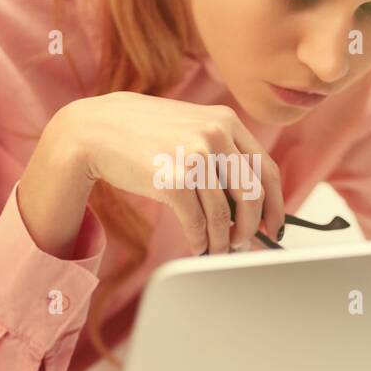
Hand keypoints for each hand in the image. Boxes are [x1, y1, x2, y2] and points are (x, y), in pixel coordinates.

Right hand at [54, 93, 284, 254]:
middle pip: (252, 194)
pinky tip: (198, 246)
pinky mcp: (172, 180)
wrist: (94, 130)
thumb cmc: (141, 133)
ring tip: (217, 248)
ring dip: (223, 240)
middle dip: (251, 226)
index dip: (275, 203)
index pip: (265, 169)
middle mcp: (214, 135)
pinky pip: (197, 223)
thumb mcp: (190, 127)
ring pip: (224, 214)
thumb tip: (248, 201)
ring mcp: (194, 156)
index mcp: (225, 121)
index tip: (275, 224)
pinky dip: (201, 241)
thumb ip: (221, 152)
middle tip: (244, 242)